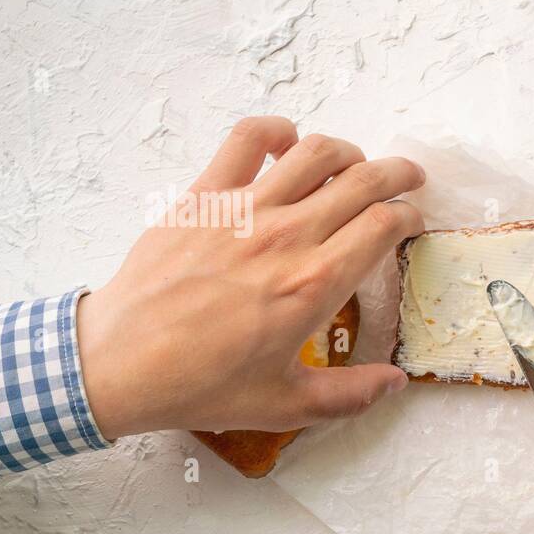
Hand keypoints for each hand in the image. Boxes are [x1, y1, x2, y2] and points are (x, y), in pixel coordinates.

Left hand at [76, 116, 425, 438]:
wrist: (121, 363)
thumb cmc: (204, 385)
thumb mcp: (286, 403)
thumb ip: (350, 394)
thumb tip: (394, 383)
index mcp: (315, 285)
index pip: (383, 225)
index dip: (409, 216)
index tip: (412, 223)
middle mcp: (287, 237)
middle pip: (363, 180)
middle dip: (397, 175)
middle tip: (408, 180)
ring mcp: (244, 210)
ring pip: (316, 152)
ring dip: (349, 151)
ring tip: (356, 164)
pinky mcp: (204, 197)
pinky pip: (247, 139)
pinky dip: (276, 131)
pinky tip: (286, 144)